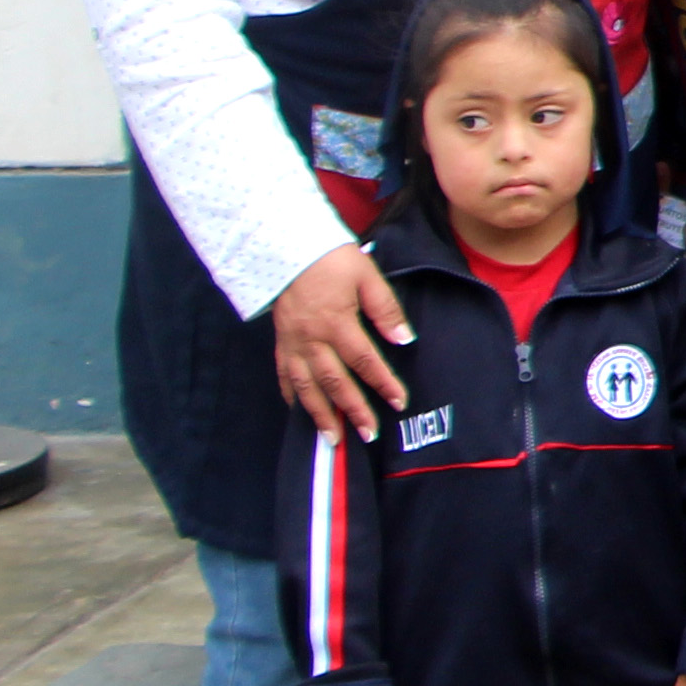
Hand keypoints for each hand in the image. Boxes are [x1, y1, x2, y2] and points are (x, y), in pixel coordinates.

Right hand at [270, 244, 412, 436]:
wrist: (286, 246)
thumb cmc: (333, 259)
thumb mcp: (367, 276)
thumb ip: (386, 309)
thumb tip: (405, 339)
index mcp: (338, 323)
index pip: (365, 361)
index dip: (384, 383)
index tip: (399, 401)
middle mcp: (313, 340)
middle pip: (335, 382)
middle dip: (353, 410)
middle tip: (369, 435)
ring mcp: (293, 343)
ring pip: (307, 387)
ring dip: (321, 415)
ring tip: (333, 439)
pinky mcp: (280, 342)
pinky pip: (284, 375)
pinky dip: (292, 395)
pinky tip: (300, 411)